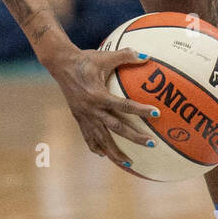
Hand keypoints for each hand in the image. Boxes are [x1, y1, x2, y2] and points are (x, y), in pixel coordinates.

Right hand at [46, 47, 161, 168]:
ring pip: (102, 138)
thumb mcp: (106, 56)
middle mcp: (92, 109)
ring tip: (129, 163)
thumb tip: (148, 57)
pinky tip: (103, 155)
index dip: (141, 110)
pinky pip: (88, 136)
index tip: (156, 113)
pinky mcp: (78, 118)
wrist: (61, 64)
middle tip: (152, 144)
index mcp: (98, 95)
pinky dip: (96, 146)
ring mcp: (84, 116)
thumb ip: (126, 56)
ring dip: (115, 151)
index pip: (124, 105)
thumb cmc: (86, 59)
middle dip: (135, 137)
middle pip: (117, 127)